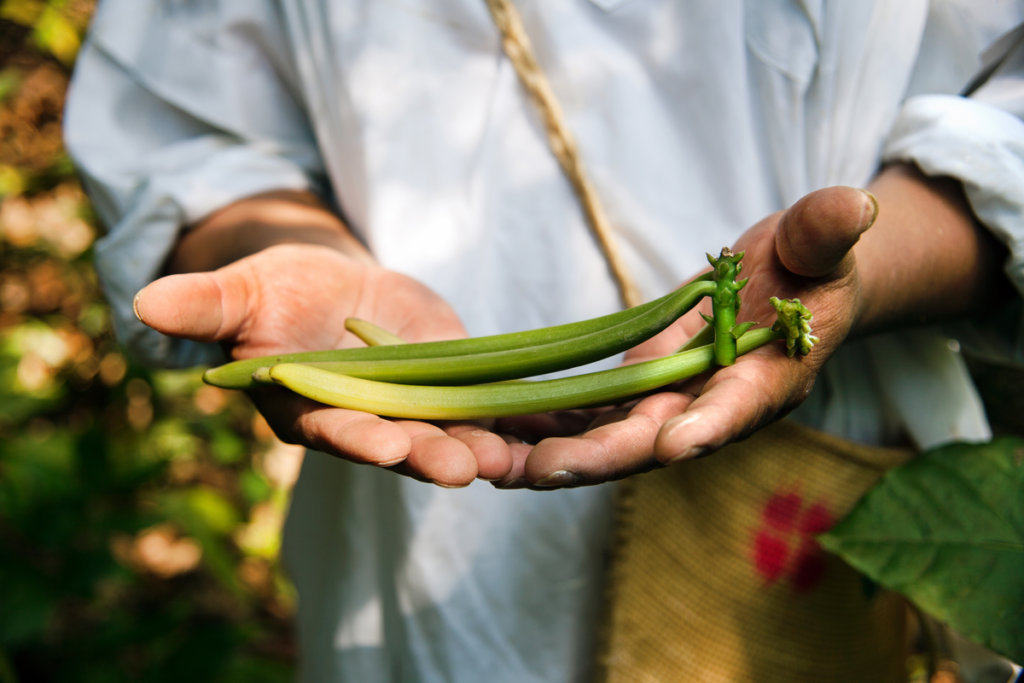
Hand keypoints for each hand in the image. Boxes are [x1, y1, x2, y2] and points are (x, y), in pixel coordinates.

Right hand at [134, 244, 514, 486]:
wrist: (333, 287)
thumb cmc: (277, 290)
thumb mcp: (243, 290)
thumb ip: (206, 305)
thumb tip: (143, 301)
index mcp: (311, 408)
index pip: (333, 427)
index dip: (357, 436)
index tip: (385, 445)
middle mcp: (366, 420)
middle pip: (400, 442)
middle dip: (430, 455)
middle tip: (466, 469)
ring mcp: (415, 406)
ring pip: (450, 431)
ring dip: (481, 446)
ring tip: (513, 456)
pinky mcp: (454, 383)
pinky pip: (487, 402)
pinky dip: (515, 414)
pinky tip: (550, 423)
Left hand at [494, 164, 1008, 487]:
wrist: (788, 289)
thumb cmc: (811, 264)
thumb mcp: (822, 240)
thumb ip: (827, 231)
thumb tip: (851, 204)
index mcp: (770, 376)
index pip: (741, 403)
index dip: (711, 423)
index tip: (674, 445)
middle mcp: (716, 406)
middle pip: (658, 439)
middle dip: (602, 457)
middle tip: (541, 471)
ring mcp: (673, 405)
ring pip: (612, 439)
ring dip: (556, 456)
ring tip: (494, 466)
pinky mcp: (641, 393)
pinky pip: (591, 418)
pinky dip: (547, 429)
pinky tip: (498, 435)